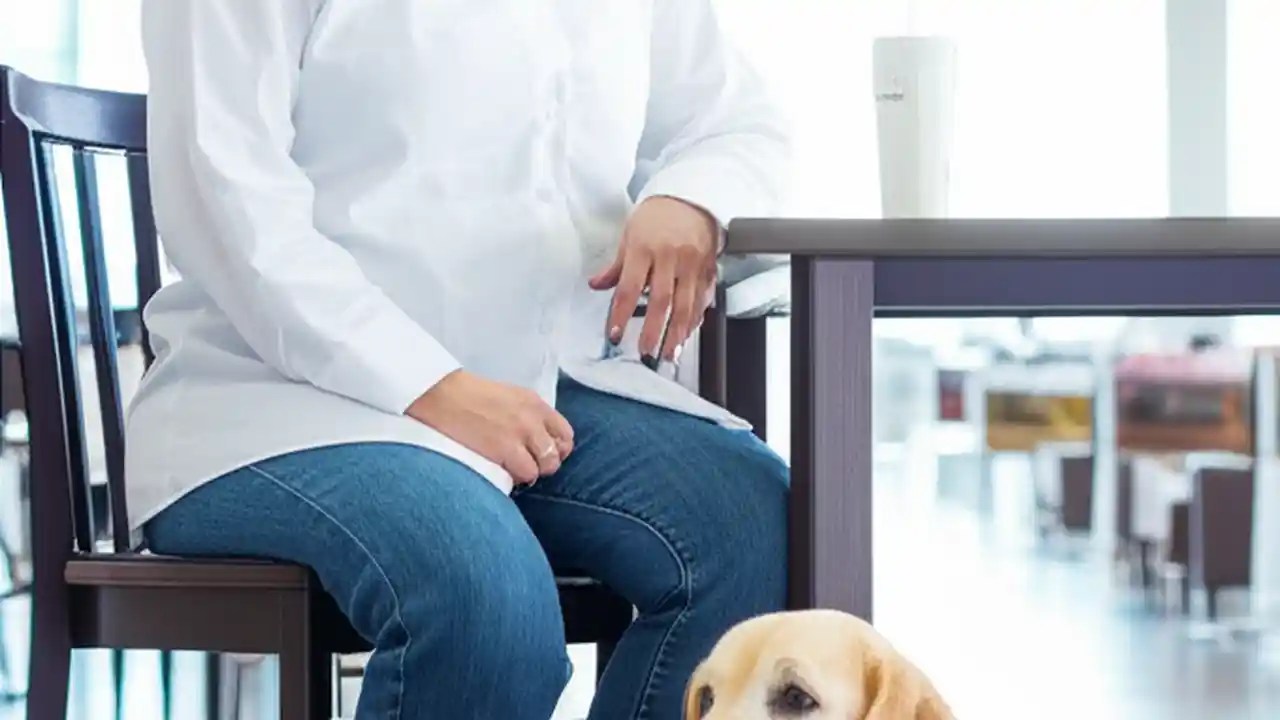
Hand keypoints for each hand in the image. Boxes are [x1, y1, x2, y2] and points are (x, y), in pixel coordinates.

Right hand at [406, 370, 572, 484]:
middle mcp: (533, 419)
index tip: (544, 455)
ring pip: (543, 467)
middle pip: (556, 454)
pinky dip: (516, 478)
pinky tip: (502, 472)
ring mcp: (521, 435)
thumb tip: (537, 439)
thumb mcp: (508, 397)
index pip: (565, 434)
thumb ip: (527, 415)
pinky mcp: (506, 450)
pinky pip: (525, 474)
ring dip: (529, 472)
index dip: (557, 449)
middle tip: (525, 465)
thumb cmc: (468, 396)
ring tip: (511, 469)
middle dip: (543, 464)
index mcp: (535, 403)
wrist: (441, 394)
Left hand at [589, 196, 718, 362]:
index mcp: (644, 248)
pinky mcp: (708, 268)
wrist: (690, 198)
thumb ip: (616, 266)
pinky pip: (702, 298)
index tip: (614, 333)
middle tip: (645, 351)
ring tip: (669, 352)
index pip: (630, 287)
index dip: (621, 314)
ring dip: (677, 332)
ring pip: (686, 304)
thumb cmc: (657, 217)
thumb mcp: (630, 235)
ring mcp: (692, 263)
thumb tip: (596, 285)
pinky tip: (687, 334)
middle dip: (653, 330)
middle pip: (662, 300)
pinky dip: (695, 319)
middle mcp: (670, 256)